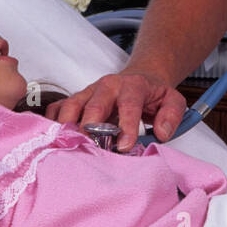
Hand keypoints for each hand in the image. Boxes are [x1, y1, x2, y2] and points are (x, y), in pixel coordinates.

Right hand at [45, 69, 186, 151]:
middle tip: (92, 148)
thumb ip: (172, 115)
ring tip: (68, 146)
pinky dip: (52, 122)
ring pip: (72, 105)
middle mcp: (107, 86)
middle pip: (94, 104)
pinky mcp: (76, 99)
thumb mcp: (173, 100)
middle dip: (92, 127)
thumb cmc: (153, 94)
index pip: (128, 104)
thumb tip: (161, 133)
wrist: (139, 78)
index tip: (124, 146)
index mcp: (132, 85)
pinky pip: (57, 107)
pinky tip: (52, 137)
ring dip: (68, 126)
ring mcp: (88, 92)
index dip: (125, 125)